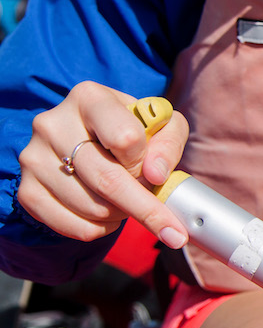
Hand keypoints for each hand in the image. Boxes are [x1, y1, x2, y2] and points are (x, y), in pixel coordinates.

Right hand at [16, 82, 188, 247]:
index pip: (126, 139)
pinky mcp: (27, 190)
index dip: (146, 164)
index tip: (157, 176)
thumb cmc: (131, 130)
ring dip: (122, 216)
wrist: (87, 143)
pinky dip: (100, 229)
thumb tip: (156, 174)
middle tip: (171, 228)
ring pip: (92, 207)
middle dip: (145, 208)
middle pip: (107, 179)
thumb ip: (169, 142)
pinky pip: (72, 226)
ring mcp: (35, 158)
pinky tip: (108, 216)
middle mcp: (53, 124)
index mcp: (89, 98)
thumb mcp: (161, 125)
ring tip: (129, 205)